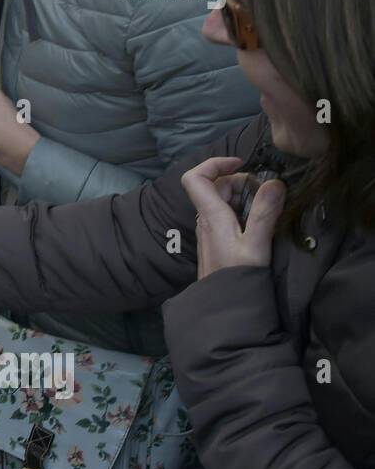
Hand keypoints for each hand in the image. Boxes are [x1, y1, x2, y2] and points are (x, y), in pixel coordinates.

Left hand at [181, 156, 286, 278]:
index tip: (241, 164)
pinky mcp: (217, 239)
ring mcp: (210, 229)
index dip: (214, 164)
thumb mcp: (255, 244)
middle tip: (267, 192)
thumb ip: (264, 213)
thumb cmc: (236, 275)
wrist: (223, 304)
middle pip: (216, 186)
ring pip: (222, 200)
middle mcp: (206, 218)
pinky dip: (243, 210)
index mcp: (210, 215)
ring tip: (267, 207)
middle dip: (241, 181)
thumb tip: (274, 183)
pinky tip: (260, 222)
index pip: (194, 178)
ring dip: (245, 196)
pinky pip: (227, 214)